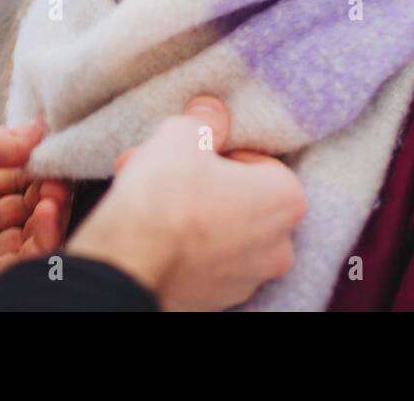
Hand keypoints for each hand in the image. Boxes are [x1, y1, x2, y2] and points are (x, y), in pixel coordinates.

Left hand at [0, 104, 72, 294]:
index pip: (18, 181)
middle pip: (29, 210)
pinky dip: (42, 243)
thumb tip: (40, 132)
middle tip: (60, 179)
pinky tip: (45, 213)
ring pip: (31, 240)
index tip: (58, 157)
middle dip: (52, 193)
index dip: (41, 170)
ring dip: (52, 216)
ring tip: (52, 196)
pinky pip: (18, 266)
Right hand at [65, 96, 306, 310]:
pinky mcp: (217, 301)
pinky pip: (205, 261)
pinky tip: (150, 228)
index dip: (223, 152)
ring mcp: (248, 279)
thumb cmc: (165, 197)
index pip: (260, 161)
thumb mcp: (183, 135)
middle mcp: (279, 246)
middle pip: (241, 198)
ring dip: (191, 212)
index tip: (196, 152)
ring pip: (221, 230)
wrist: (128, 265)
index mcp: (286, 200)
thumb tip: (212, 112)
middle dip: (203, 182)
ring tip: (148, 194)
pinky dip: (183, 245)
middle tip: (165, 167)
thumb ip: (205, 120)